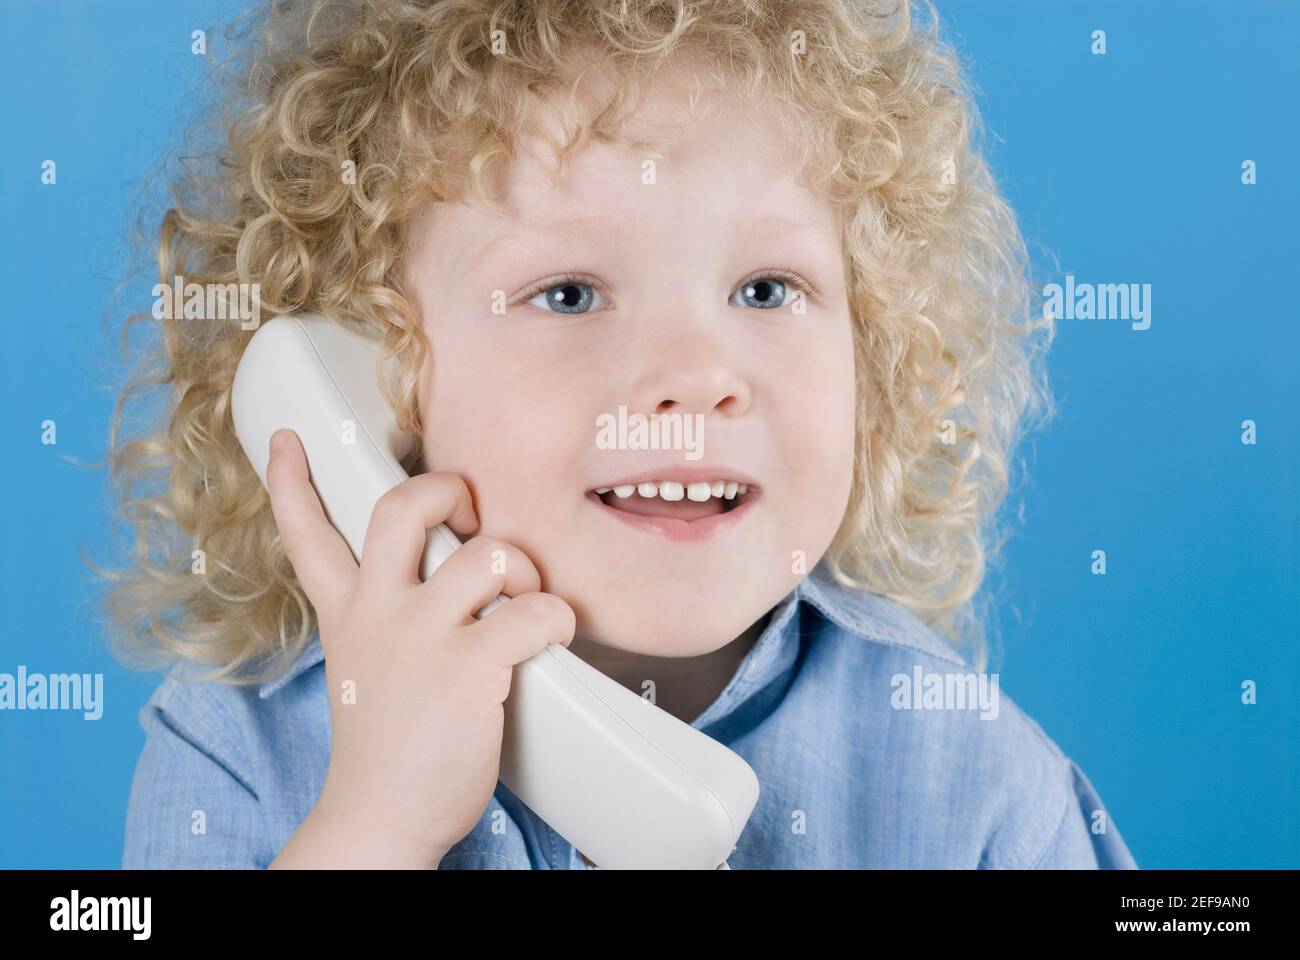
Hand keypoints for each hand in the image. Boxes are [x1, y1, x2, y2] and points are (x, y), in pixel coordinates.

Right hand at [263, 428, 574, 866]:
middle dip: (446, 489)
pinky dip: (556, 618)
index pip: (306, 533)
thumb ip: (384, 618)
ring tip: (527, 601)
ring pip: (487, 554)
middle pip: (402, 507)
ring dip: (524, 570)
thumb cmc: (385, 747)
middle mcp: (377, 613)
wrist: (380, 818)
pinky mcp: (467, 668)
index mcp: (347, 612)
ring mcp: (420, 637)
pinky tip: (551, 638)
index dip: (292, 480)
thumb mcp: (362, 667)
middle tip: (471, 515)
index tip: (288, 439)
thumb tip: (439, 577)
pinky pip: (533, 611)